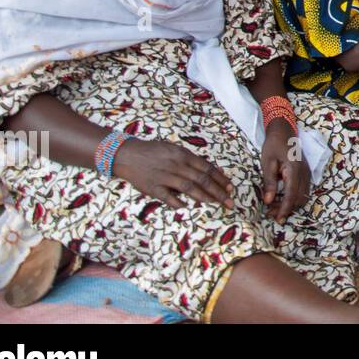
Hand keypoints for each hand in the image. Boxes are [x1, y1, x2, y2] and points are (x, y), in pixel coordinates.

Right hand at [114, 138, 235, 210]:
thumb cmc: (155, 152)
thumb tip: (212, 172)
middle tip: (230, 202)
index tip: (231, 188)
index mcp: (183, 155)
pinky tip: (187, 207)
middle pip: (202, 180)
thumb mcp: (175, 150)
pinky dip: (178, 202)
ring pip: (188, 187)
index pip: (207, 168)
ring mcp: (164, 176)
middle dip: (218, 192)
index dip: (220, 179)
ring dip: (204, 197)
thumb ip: (192, 161)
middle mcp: (176, 165)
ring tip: (216, 205)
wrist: (128, 154)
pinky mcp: (152, 187)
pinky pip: (167, 196)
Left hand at [259, 119, 311, 222]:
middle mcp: (304, 172)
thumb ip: (269, 182)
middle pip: (300, 198)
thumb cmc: (273, 144)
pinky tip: (281, 198)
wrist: (284, 130)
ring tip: (274, 207)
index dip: (285, 209)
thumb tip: (268, 201)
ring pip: (303, 196)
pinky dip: (294, 198)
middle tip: (271, 213)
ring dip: (291, 204)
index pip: (292, 194)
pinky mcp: (306, 173)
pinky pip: (303, 190)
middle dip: (287, 209)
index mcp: (294, 169)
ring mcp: (307, 173)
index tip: (277, 219)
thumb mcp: (267, 162)